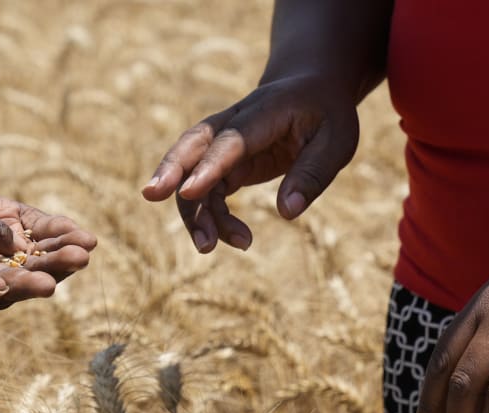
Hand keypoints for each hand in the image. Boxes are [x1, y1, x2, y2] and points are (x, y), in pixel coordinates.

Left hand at [0, 192, 95, 311]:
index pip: (45, 259)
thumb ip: (38, 225)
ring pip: (2, 290)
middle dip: (54, 268)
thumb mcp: (6, 213)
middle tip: (81, 259)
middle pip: (29, 277)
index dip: (65, 251)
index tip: (89, 241)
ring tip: (50, 284)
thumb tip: (76, 232)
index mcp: (15, 264)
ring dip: (26, 286)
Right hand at [141, 74, 359, 252]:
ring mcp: (222, 142)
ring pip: (192, 175)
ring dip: (195, 213)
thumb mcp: (337, 141)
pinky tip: (235, 239)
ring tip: (209, 247)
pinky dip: (212, 217)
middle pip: (191, 146)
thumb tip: (287, 213)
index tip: (188, 192)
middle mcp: (232, 123)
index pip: (229, 141)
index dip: (208, 166)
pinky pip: (205, 192)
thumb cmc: (326, 114)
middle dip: (169, 171)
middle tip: (151, 195)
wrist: (310, 89)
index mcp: (263, 112)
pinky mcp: (221, 162)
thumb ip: (313, 174)